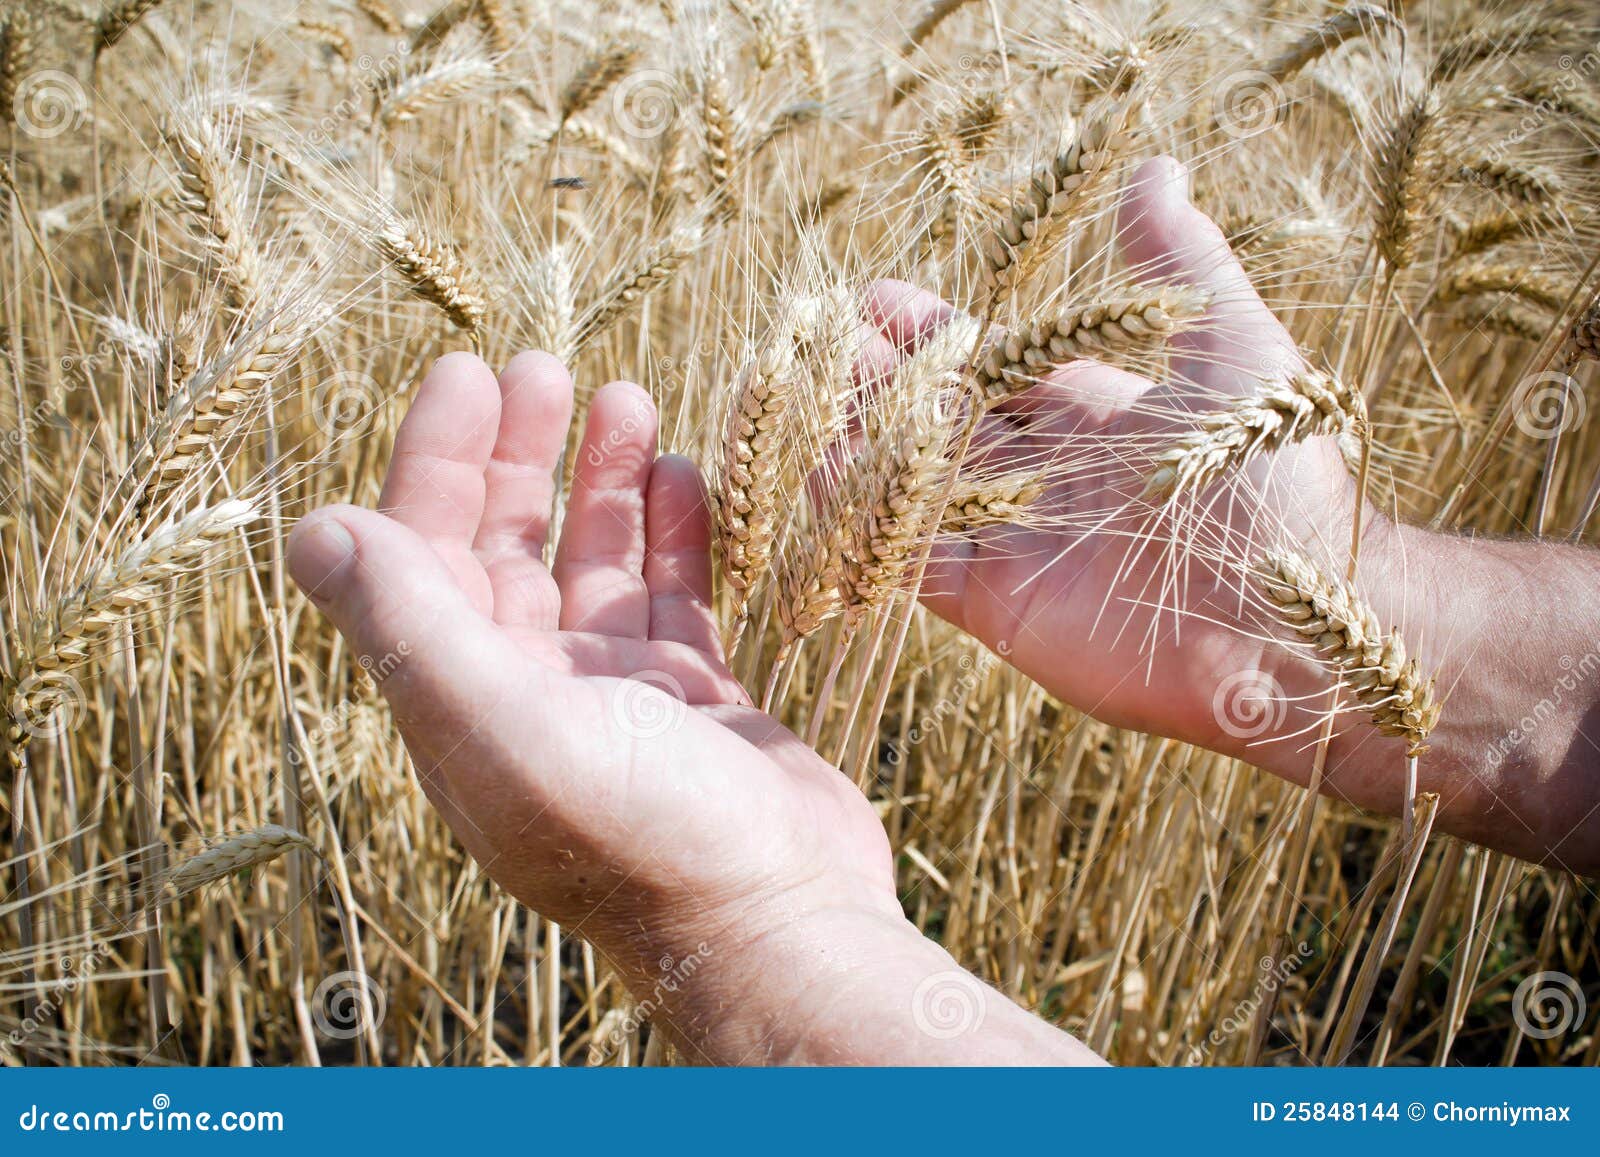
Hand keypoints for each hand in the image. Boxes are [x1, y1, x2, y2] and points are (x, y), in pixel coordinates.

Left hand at [289, 353, 912, 1059]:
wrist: (780, 923)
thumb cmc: (640, 834)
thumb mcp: (505, 725)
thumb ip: (409, 624)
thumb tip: (312, 527)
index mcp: (463, 702)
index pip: (424, 556)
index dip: (438, 461)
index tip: (471, 369)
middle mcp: (529, 697)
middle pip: (506, 549)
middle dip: (519, 454)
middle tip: (545, 364)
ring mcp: (616, 701)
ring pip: (594, 566)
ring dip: (602, 482)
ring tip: (626, 398)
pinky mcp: (694, 706)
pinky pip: (672, 599)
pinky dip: (674, 536)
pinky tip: (683, 475)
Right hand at [866, 156, 1361, 772]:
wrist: (1295, 616)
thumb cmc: (1276, 473)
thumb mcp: (1231, 344)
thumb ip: (1177, 264)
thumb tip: (1154, 169)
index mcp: (1091, 416)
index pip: (994, 366)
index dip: (935, 334)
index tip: (874, 299)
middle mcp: (1045, 478)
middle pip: (941, 423)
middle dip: (878, 384)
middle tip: (815, 344)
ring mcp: (1017, 544)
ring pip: (915, 487)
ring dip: (858, 446)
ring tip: (795, 401)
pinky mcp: (999, 608)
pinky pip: (914, 560)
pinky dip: (862, 525)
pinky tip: (812, 482)